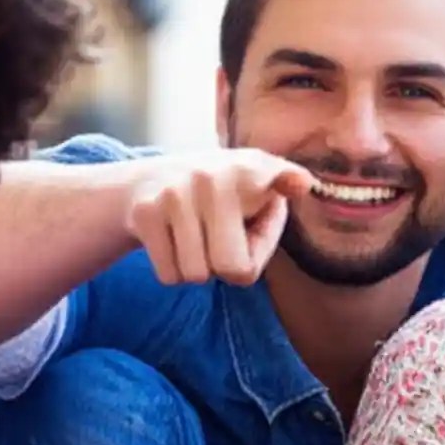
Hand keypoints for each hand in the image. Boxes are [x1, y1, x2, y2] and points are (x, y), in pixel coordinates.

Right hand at [125, 149, 316, 285]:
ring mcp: (176, 192)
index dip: (286, 183)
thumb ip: (284, 195)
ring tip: (196, 236)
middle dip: (229, 267)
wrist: (151, 180)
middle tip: (222, 241)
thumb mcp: (259, 186)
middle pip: (232, 267)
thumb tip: (299, 184)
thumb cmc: (222, 195)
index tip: (298, 183)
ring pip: (196, 275)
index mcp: (252, 168)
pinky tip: (173, 238)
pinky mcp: (145, 212)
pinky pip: (169, 275)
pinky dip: (172, 269)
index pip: (278, 179)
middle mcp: (213, 175)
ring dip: (198, 267)